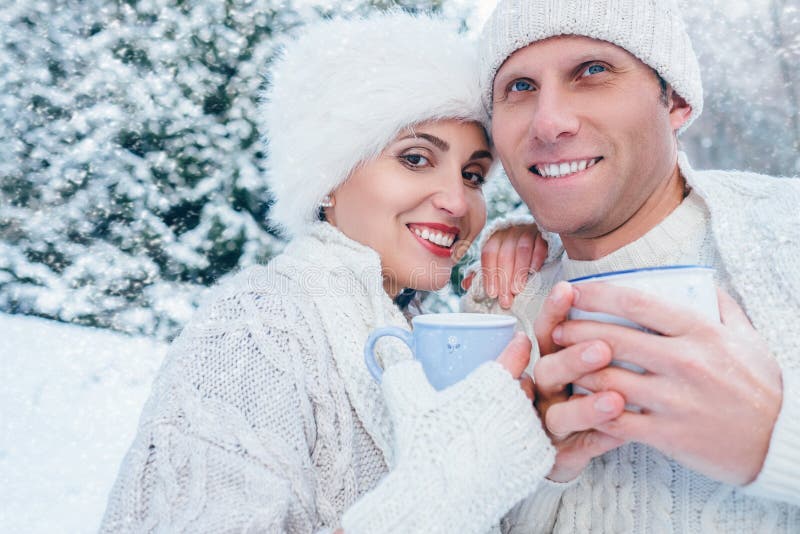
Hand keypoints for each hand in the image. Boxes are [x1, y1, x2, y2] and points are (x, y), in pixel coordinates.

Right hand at [343, 332, 554, 533]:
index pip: (517, 352)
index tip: (517, 344)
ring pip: (533, 413)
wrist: (441, 498)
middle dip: (515, 387)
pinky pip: (538, 442)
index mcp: (493, 383)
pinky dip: (526, 443)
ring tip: (498, 430)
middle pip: (526, 384)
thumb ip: (405, 375)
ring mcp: (533, 432)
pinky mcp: (541, 459)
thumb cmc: (426, 447)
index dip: (517, 346)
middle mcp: (519, 403)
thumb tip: (401, 362)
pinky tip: (508, 449)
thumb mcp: (408, 403)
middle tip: (496, 400)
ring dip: (521, 417)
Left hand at [462, 224, 547, 308]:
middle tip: (506, 300)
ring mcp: (527, 231)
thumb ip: (483, 273)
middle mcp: (509, 232)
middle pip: (504, 255)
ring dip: (518, 272)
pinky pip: (539, 245)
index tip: (492, 294)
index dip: (489, 275)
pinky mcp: (543, 234)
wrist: (537, 238)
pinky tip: (534, 272)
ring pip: (521, 250)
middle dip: (504, 280)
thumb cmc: (513, 255)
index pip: (488, 255)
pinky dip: (536, 259)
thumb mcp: (496, 262)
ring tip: (517, 290)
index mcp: (494, 238)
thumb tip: (466, 284)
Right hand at [532, 281, 626, 482]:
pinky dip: (597, 440)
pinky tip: (618, 434)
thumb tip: (635, 297)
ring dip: (585, 406)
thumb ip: (604, 334)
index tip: (567, 290)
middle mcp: (547, 391)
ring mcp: (553, 423)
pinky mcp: (562, 455)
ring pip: (558, 415)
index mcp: (554, 361)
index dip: (554, 312)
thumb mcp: (590, 362)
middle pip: (546, 371)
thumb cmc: (585, 395)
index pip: (548, 331)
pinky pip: (578, 449)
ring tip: (615, 399)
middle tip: (601, 349)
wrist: (570, 448)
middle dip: (571, 359)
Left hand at [558, 283, 782, 484]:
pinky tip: (576, 403)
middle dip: (574, 331)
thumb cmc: (762, 387)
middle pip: (612, 339)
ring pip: (606, 379)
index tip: (574, 291)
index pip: (636, 303)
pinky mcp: (667, 434)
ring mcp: (674, 399)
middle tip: (555, 330)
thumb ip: (720, 307)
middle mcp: (684, 362)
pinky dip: (591, 410)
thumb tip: (698, 281)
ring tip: (558, 364)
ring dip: (575, 370)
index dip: (597, 294)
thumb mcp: (746, 338)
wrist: (783, 442)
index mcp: (701, 332)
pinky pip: (616, 420)